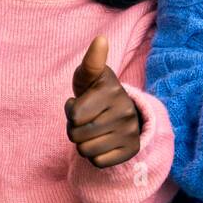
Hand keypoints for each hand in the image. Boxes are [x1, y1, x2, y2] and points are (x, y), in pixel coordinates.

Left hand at [66, 36, 141, 167]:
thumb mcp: (90, 76)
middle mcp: (125, 112)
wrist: (120, 112)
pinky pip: (98, 163)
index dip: (70, 112)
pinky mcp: (131, 150)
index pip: (73, 115)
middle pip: (77, 136)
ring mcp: (130, 132)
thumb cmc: (95, 92)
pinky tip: (103, 142)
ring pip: (86, 151)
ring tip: (93, 131)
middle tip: (86, 120)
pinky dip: (95, 156)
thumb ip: (92, 61)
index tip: (80, 104)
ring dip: (83, 144)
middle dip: (75, 130)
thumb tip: (101, 39)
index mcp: (113, 92)